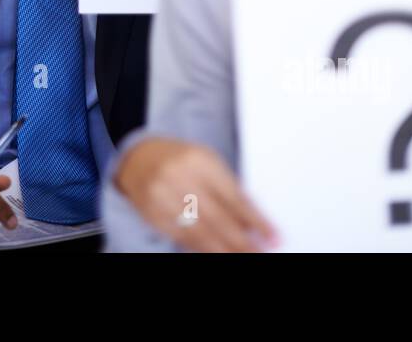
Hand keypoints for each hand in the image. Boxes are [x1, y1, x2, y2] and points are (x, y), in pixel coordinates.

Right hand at [115, 137, 276, 251]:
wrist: (138, 157)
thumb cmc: (181, 159)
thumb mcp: (208, 162)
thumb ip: (230, 188)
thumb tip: (253, 222)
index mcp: (199, 160)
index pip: (233, 197)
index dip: (255, 220)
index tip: (273, 236)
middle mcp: (179, 178)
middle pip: (217, 218)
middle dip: (242, 240)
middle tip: (259, 251)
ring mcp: (162, 197)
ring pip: (199, 231)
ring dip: (224, 248)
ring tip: (241, 255)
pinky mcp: (152, 213)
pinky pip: (181, 236)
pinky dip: (201, 247)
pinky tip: (216, 251)